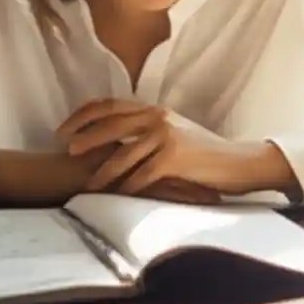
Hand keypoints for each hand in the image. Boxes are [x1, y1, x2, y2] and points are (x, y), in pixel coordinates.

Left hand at [57, 99, 262, 196]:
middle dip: (85, 138)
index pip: (108, 105)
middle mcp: (157, 118)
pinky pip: (142, 176)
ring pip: (123, 155)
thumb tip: (112, 139)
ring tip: (87, 184)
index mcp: (153, 109)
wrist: (239, 162)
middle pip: (110, 125)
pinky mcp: (175, 158)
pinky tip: (116, 197)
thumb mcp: (172, 132)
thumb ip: (145, 130)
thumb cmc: (204, 152)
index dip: (82, 115)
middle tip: (67, 150)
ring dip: (102, 172)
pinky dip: (127, 188)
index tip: (64, 128)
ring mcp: (166, 136)